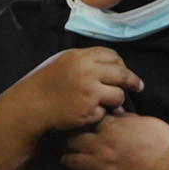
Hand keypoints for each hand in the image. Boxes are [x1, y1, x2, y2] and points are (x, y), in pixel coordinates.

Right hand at [10, 47, 142, 134]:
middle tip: (138, 86)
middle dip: (132, 81)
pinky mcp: (89, 110)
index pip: (112, 55)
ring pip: (118, 95)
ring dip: (116, 100)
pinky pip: (104, 112)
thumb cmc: (44, 84)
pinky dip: (99, 114)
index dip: (121, 64)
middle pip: (122, 73)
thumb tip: (109, 65)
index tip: (124, 71)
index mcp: (80, 56)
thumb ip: (84, 61)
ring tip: (107, 103)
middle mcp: (87, 71)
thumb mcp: (62, 62)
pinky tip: (88, 113)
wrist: (30, 105)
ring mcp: (89, 91)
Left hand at [61, 112, 168, 169]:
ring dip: (70, 157)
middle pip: (72, 141)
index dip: (82, 122)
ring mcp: (102, 165)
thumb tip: (110, 113)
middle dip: (70, 140)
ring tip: (71, 157)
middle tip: (72, 141)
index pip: (85, 121)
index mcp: (109, 127)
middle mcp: (100, 145)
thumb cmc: (158, 137)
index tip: (80, 123)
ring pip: (72, 160)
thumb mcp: (138, 119)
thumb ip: (119, 118)